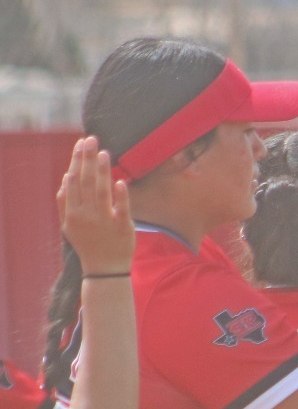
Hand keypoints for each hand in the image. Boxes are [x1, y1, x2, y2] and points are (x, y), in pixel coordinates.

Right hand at [58, 136, 133, 275]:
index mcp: (72, 212)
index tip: (81, 143)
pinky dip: (120, 196)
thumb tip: (66, 177)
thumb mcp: (68, 225)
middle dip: (87, 159)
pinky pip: (121, 209)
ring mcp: (104, 221)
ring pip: (101, 192)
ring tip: (104, 153)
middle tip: (92, 139)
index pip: (74, 180)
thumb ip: (65, 202)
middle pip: (86, 182)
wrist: (104, 269)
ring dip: (102, 171)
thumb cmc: (87, 243)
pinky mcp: (122, 227)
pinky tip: (120, 181)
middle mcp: (86, 215)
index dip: (77, 160)